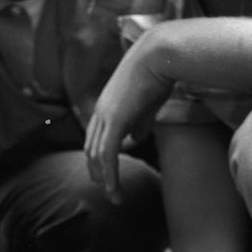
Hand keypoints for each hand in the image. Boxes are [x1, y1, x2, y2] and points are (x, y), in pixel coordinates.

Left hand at [85, 34, 173, 203]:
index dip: (98, 158)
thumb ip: (139, 122)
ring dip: (104, 180)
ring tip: (113, 197)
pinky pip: (107, 156)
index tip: (106, 175)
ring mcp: (105, 116)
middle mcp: (100, 111)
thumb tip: (136, 138)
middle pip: (91, 149)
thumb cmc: (159, 72)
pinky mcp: (115, 122)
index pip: (95, 137)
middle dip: (97, 173)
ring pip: (97, 156)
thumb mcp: (147, 102)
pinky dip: (109, 176)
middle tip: (107, 191)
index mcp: (106, 105)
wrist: (160, 54)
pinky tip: (114, 190)